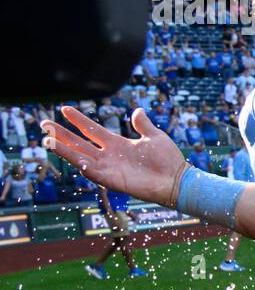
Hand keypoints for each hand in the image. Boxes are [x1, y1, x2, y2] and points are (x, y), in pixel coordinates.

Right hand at [41, 107, 186, 207]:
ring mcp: (109, 168)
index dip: (78, 120)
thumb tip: (137, 110)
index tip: (64, 108)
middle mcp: (109, 156)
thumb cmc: (168, 160)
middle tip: (44, 123)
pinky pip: (92, 173)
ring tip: (47, 140)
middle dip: (61, 134)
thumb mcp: (154, 136)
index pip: (92, 130)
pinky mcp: (112, 180)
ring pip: (80, 157)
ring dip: (64, 150)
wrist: (177, 179)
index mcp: (117, 144)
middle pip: (79, 143)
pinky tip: (73, 157)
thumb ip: (143, 124)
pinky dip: (82, 165)